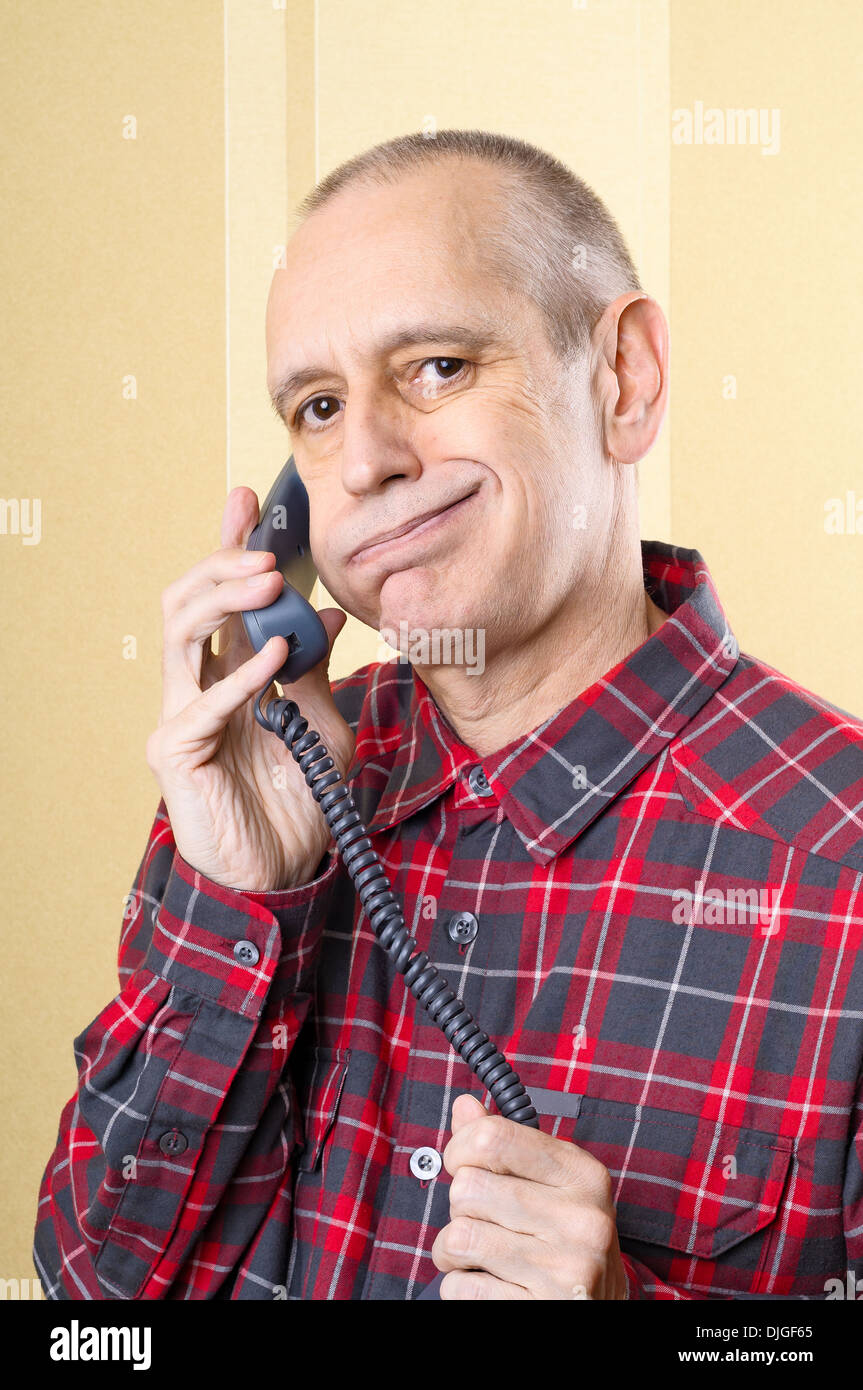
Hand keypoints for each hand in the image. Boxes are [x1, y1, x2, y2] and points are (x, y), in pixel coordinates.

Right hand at [146, 486, 355, 890]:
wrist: (285, 872)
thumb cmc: (296, 802)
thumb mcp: (322, 725)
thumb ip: (316, 673)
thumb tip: (328, 614)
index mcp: (228, 676)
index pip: (221, 599)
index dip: (228, 548)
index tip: (248, 502)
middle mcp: (196, 688)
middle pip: (187, 602)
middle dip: (222, 565)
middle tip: (265, 551)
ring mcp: (180, 717)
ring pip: (179, 633)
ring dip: (224, 599)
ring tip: (268, 582)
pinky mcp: (175, 752)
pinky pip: (202, 701)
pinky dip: (241, 673)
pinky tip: (276, 654)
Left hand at [431, 1093, 626, 1299]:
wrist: (602, 1307)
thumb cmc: (567, 1239)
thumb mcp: (550, 1183)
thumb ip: (504, 1144)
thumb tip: (464, 1106)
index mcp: (581, 1175)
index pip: (493, 1137)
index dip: (459, 1149)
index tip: (461, 1163)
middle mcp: (582, 1219)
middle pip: (467, 1188)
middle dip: (460, 1207)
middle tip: (482, 1219)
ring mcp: (565, 1268)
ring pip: (458, 1237)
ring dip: (452, 1249)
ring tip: (476, 1253)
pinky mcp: (542, 1306)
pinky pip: (460, 1287)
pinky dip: (460, 1287)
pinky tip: (489, 1283)